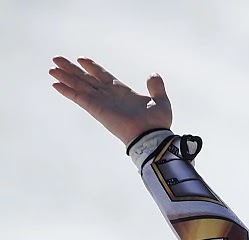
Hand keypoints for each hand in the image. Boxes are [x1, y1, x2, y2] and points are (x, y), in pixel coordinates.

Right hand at [50, 57, 171, 146]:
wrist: (152, 136)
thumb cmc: (157, 123)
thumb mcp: (161, 100)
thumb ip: (156, 87)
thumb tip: (153, 74)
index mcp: (122, 92)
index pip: (103, 76)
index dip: (92, 68)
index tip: (82, 59)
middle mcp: (109, 96)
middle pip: (86, 79)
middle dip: (72, 70)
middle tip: (57, 60)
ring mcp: (101, 102)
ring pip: (80, 85)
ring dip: (65, 77)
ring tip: (52, 69)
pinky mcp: (96, 109)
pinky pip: (79, 97)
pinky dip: (67, 90)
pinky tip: (55, 84)